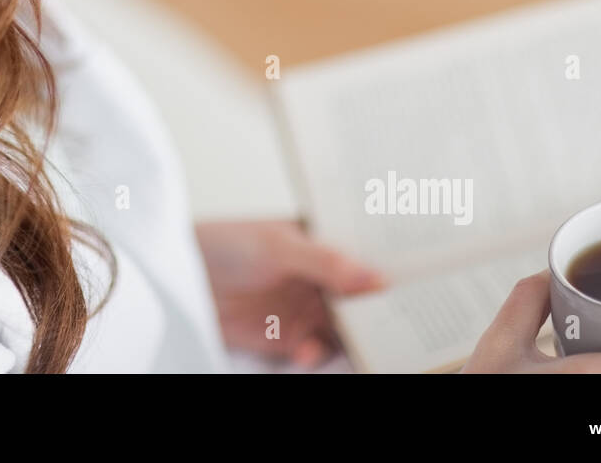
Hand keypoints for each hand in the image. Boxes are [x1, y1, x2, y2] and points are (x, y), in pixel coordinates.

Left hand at [194, 219, 384, 367]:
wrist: (182, 276)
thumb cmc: (224, 244)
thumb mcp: (278, 247)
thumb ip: (326, 262)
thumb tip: (376, 277)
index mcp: (322, 245)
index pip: (365, 258)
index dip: (389, 270)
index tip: (418, 284)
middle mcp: (320, 278)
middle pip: (362, 299)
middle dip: (380, 310)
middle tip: (400, 322)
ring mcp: (305, 308)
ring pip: (345, 328)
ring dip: (354, 337)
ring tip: (362, 343)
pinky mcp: (288, 337)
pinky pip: (317, 350)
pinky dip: (318, 354)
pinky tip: (307, 352)